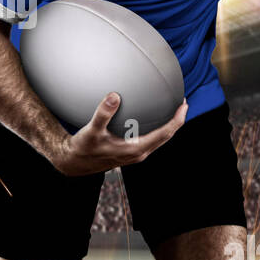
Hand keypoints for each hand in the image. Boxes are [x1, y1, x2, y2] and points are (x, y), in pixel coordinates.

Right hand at [48, 92, 187, 175]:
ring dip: (167, 126)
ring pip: (158, 140)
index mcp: (135, 149)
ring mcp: (135, 154)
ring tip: (171, 110)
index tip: (184, 105)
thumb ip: (103, 113)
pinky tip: (149, 118)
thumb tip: (114, 96)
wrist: (76, 163)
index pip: (163, 134)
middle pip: (165, 137)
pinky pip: (149, 139)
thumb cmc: (84, 148)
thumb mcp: (92, 130)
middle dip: (176, 121)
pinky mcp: (130, 152)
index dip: (176, 120)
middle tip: (182, 103)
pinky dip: (155, 129)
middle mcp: (139, 153)